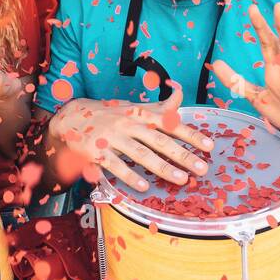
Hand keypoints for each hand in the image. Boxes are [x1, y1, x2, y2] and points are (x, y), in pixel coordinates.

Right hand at [49, 86, 213, 191]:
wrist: (71, 117)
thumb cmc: (109, 114)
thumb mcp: (134, 106)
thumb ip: (159, 105)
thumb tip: (181, 92)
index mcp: (140, 113)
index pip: (170, 123)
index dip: (190, 134)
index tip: (209, 145)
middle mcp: (129, 124)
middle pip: (159, 140)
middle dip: (182, 155)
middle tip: (202, 168)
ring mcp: (112, 138)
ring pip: (140, 154)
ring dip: (162, 167)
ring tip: (181, 180)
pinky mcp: (97, 152)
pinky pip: (115, 165)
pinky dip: (129, 176)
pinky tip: (143, 187)